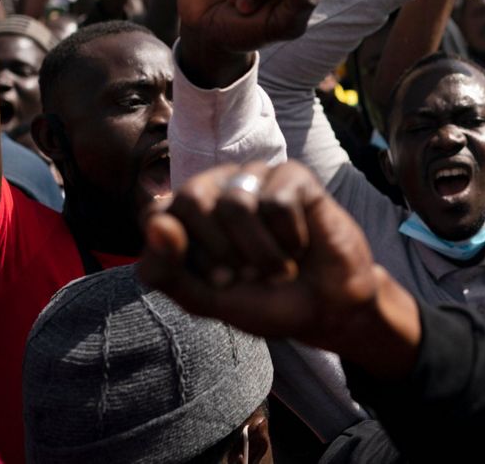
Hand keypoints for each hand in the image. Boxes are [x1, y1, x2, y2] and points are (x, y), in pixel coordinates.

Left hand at [139, 161, 419, 374]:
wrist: (327, 309)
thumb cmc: (264, 302)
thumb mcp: (205, 301)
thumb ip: (166, 271)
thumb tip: (157, 224)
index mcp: (186, 214)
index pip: (156, 215)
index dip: (185, 255)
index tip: (215, 281)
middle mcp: (217, 186)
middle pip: (192, 199)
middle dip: (222, 252)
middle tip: (248, 274)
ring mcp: (256, 176)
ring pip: (237, 203)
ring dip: (261, 253)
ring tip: (278, 266)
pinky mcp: (293, 176)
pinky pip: (277, 203)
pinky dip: (291, 239)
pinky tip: (301, 246)